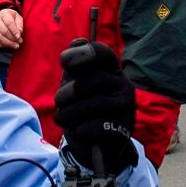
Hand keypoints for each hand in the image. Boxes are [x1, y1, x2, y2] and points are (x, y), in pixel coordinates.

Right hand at [0, 7, 24, 50]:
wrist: (0, 17)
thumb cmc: (11, 18)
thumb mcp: (17, 17)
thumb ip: (19, 24)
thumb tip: (20, 31)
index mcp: (4, 14)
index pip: (9, 23)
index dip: (14, 31)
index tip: (19, 37)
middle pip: (4, 31)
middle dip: (12, 38)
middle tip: (19, 42)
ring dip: (8, 43)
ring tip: (15, 45)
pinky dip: (1, 45)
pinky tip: (8, 46)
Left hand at [53, 40, 136, 174]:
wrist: (101, 144)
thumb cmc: (85, 107)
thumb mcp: (77, 84)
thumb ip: (76, 66)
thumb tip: (77, 42)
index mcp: (112, 68)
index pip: (101, 52)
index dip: (80, 54)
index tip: (65, 63)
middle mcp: (124, 83)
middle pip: (89, 81)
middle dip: (65, 94)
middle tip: (59, 102)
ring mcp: (126, 106)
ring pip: (90, 105)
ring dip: (67, 114)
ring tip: (62, 118)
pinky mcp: (124, 127)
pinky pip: (94, 126)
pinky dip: (79, 131)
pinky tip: (79, 132)